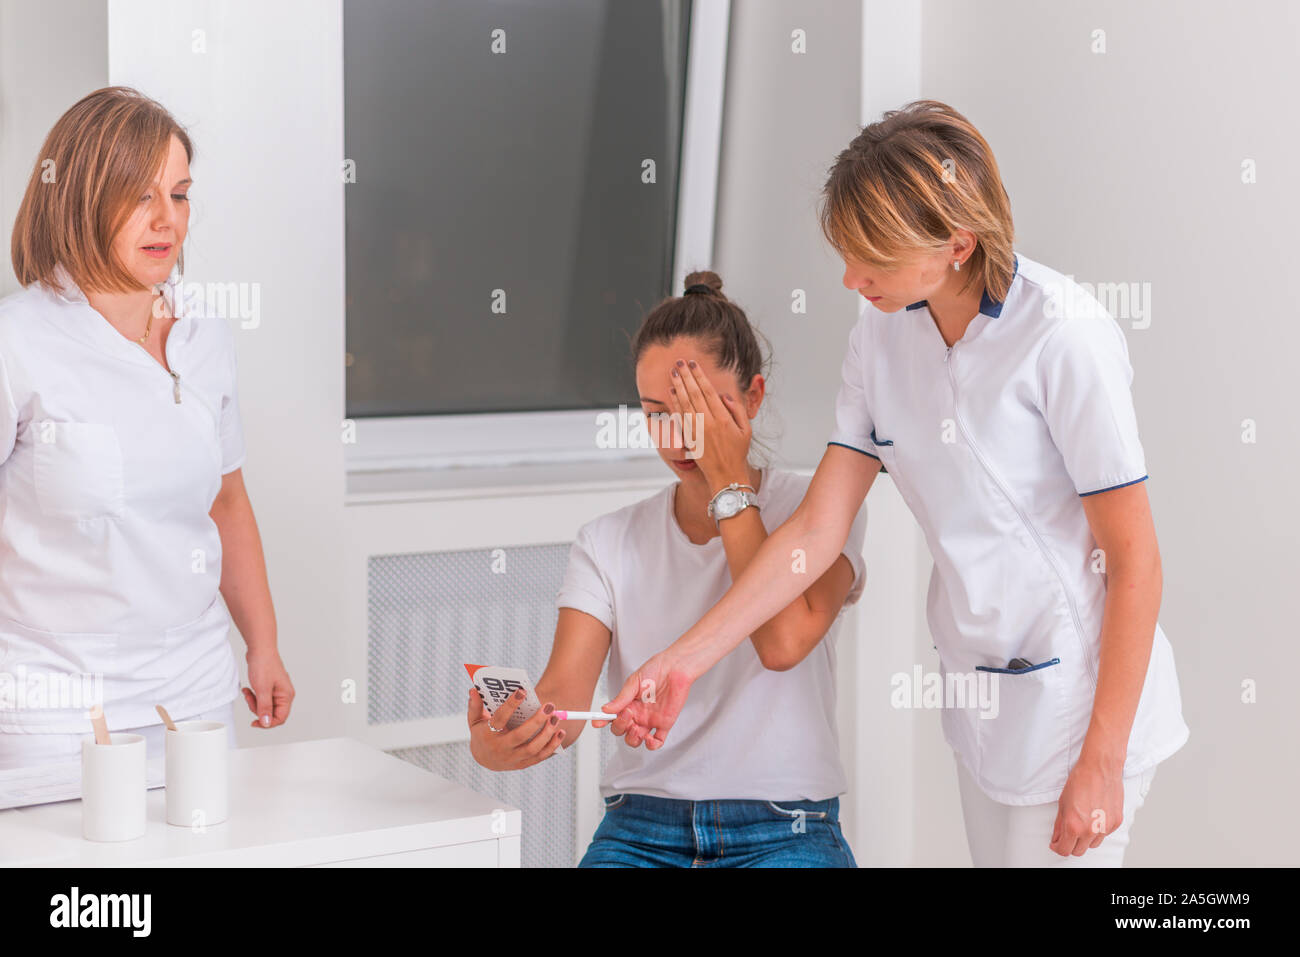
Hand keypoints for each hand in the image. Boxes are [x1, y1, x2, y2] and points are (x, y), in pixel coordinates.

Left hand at [242, 649, 293, 727]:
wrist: (260, 649)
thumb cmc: (264, 664)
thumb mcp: (262, 689)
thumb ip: (264, 708)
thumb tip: (266, 723)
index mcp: (286, 695)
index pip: (280, 718)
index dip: (268, 723)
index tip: (255, 722)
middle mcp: (284, 694)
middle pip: (271, 713)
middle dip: (258, 709)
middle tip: (250, 699)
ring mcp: (277, 691)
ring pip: (265, 706)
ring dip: (254, 702)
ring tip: (248, 692)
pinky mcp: (270, 687)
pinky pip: (261, 698)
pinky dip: (253, 696)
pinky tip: (248, 689)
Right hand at [467, 687, 565, 770]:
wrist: (484, 759)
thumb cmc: (482, 733)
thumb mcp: (475, 720)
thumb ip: (475, 705)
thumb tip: (474, 690)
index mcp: (488, 735)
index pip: (500, 719)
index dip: (511, 705)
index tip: (522, 691)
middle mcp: (501, 749)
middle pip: (520, 735)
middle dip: (536, 721)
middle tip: (549, 706)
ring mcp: (513, 758)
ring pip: (533, 748)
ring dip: (547, 734)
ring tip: (556, 718)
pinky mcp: (523, 764)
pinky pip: (540, 756)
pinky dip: (551, 745)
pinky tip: (560, 733)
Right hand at [602, 650, 694, 749]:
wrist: (676, 668)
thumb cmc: (656, 669)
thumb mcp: (634, 682)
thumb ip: (621, 698)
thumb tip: (606, 710)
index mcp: (628, 703)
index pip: (612, 717)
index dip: (603, 721)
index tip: (597, 722)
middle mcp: (638, 714)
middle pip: (622, 731)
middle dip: (620, 727)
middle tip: (626, 715)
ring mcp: (650, 720)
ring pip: (636, 739)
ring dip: (633, 738)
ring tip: (636, 728)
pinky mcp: (664, 724)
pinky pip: (657, 741)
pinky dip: (652, 745)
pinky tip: (649, 738)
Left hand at [668, 359, 750, 489]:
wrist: (726, 475)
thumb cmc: (737, 452)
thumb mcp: (746, 430)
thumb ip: (737, 410)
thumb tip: (724, 395)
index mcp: (723, 418)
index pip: (709, 391)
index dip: (700, 376)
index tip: (693, 364)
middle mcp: (708, 423)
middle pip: (694, 394)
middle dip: (686, 376)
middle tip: (679, 362)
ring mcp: (697, 431)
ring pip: (685, 403)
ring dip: (678, 386)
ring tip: (673, 372)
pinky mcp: (689, 438)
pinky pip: (680, 417)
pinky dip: (674, 403)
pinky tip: (671, 392)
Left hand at [1050, 757, 1124, 855]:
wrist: (1100, 768)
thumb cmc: (1080, 781)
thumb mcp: (1062, 803)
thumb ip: (1059, 825)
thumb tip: (1057, 838)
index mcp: (1074, 826)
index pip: (1065, 850)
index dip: (1058, 848)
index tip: (1056, 844)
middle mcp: (1091, 830)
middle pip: (1079, 851)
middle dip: (1070, 845)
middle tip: (1066, 836)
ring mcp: (1106, 827)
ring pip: (1093, 844)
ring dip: (1085, 839)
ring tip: (1081, 823)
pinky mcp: (1116, 822)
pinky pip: (1105, 834)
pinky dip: (1098, 830)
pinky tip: (1093, 816)